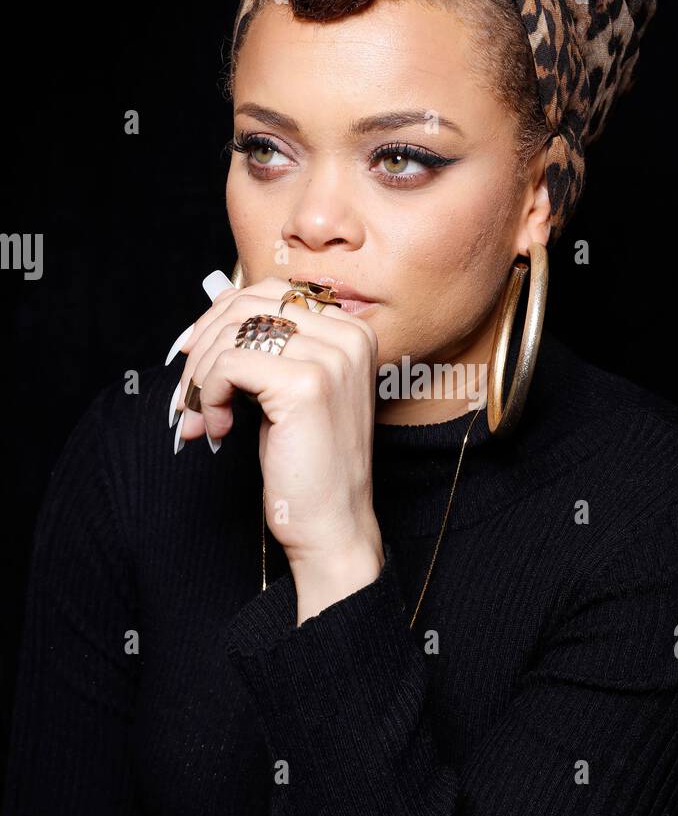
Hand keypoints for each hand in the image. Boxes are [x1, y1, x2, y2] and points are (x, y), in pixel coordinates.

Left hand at [168, 278, 384, 586]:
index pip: (270, 291)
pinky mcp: (307, 384)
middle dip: (202, 347)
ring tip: (199, 418)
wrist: (331, 524)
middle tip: (187, 395)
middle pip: (247, 304)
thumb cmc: (307, 464)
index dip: (219, 319)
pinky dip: (208, 396)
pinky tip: (218, 430)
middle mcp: (349, 336)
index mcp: (351, 331)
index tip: (194, 358)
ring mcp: (332, 358)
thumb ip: (267, 348)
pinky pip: (229, 363)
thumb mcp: (287, 391)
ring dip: (200, 376)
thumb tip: (211, 313)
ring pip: (232, 332)